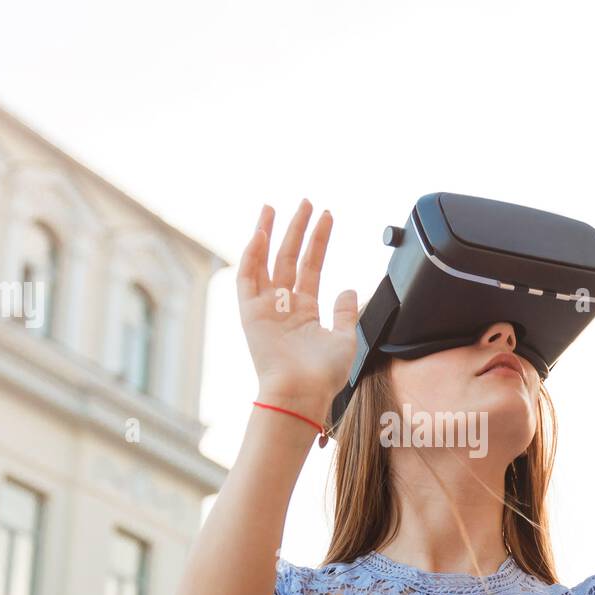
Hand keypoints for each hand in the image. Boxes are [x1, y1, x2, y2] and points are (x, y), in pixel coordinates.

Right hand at [238, 199, 359, 421]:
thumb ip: (344, 312)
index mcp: (305, 310)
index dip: (318, 241)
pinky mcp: (249, 313)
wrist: (302, 391)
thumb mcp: (344, 338)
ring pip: (265, 262)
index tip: (327, 217)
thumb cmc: (322, 374)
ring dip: (268, 234)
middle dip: (297, 229)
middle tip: (305, 202)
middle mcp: (283, 305)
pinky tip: (259, 234)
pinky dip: (249, 256)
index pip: (311, 266)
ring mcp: (265, 308)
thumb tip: (348, 288)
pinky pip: (245, 279)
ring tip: (274, 207)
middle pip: (289, 257)